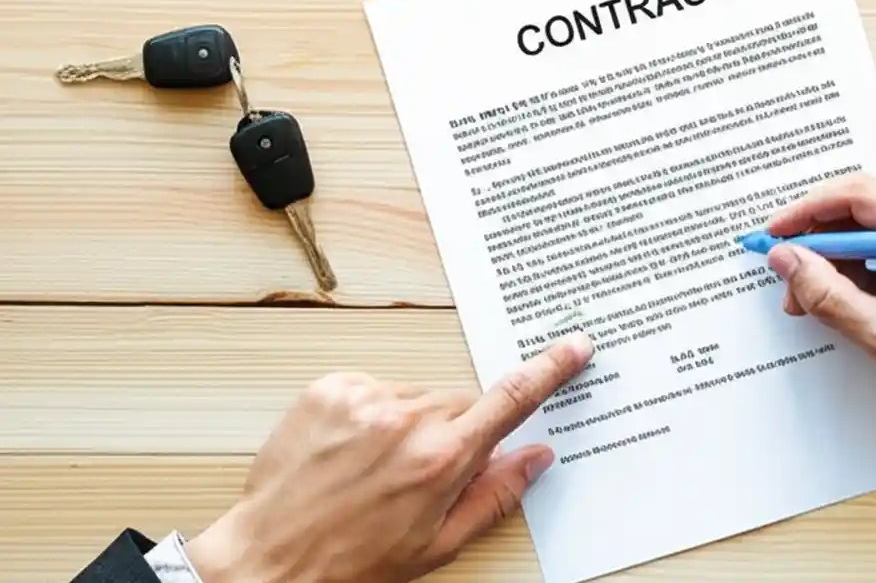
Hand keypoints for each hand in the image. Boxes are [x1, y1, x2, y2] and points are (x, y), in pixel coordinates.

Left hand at [185, 334, 593, 581]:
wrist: (269, 558)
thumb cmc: (350, 561)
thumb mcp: (437, 544)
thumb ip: (495, 495)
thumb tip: (536, 458)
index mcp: (443, 459)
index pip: (512, 400)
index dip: (549, 370)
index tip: (572, 348)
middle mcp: (408, 420)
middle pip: (459, 403)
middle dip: (454, 431)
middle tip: (421, 474)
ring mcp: (366, 398)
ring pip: (416, 396)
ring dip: (408, 422)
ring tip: (374, 467)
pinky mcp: (331, 387)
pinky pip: (374, 388)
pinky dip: (371, 412)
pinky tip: (351, 450)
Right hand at [765, 174, 875, 464]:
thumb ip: (826, 293)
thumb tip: (785, 259)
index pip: (859, 195)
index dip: (807, 212)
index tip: (774, 233)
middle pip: (867, 208)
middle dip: (822, 244)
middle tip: (790, 278)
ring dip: (843, 257)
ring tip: (815, 297)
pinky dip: (869, 263)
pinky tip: (849, 294)